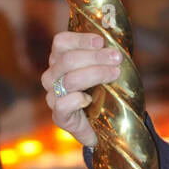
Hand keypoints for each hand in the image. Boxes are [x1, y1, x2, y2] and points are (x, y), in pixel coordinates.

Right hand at [42, 31, 122, 148]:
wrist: (100, 128)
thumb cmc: (101, 95)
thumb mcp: (102, 71)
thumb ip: (104, 57)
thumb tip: (117, 45)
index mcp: (58, 60)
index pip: (61, 42)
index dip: (80, 39)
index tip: (101, 41)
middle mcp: (51, 77)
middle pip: (68, 60)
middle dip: (95, 57)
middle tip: (116, 57)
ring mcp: (52, 97)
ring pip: (69, 80)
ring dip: (95, 74)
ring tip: (114, 73)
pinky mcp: (59, 116)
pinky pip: (63, 104)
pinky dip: (77, 99)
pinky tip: (89, 99)